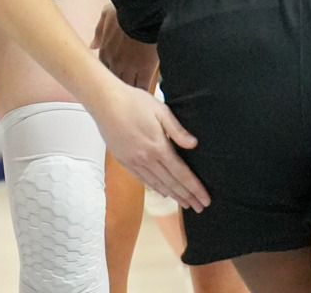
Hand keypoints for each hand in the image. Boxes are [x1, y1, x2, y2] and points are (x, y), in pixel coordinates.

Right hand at [88, 80, 209, 212]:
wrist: (105, 103)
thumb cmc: (134, 102)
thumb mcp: (161, 110)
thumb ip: (177, 130)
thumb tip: (193, 145)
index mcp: (158, 146)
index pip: (181, 173)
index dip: (194, 188)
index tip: (205, 199)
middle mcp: (146, 159)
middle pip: (171, 183)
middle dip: (187, 196)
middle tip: (200, 208)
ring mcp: (134, 162)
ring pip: (157, 184)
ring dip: (173, 195)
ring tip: (185, 204)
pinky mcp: (124, 161)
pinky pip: (143, 179)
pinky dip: (155, 188)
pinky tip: (163, 193)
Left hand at [92, 7, 158, 89]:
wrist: (144, 13)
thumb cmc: (126, 11)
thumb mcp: (107, 15)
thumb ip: (99, 31)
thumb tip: (92, 45)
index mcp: (105, 51)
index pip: (103, 71)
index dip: (107, 77)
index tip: (111, 80)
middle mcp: (115, 63)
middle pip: (113, 82)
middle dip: (117, 88)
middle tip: (122, 93)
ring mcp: (130, 68)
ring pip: (127, 87)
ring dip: (130, 92)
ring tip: (133, 98)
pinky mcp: (145, 69)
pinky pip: (142, 86)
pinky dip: (142, 92)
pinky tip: (145, 96)